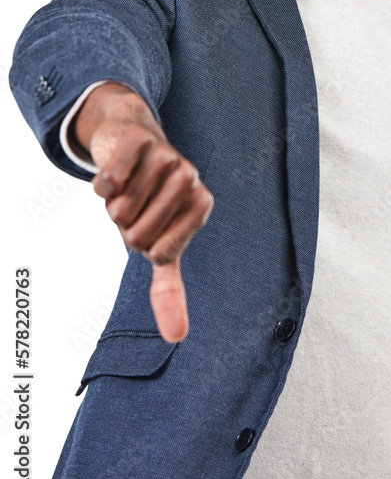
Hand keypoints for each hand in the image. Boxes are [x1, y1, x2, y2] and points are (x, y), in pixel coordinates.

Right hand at [71, 83, 213, 341]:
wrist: (132, 141)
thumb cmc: (149, 201)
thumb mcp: (161, 245)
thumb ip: (170, 290)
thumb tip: (177, 338)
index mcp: (201, 205)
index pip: (160, 252)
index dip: (144, 247)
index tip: (150, 227)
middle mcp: (190, 177)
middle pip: (137, 235)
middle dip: (125, 228)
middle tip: (135, 207)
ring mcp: (166, 155)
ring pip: (119, 209)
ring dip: (111, 205)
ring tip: (126, 188)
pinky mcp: (138, 141)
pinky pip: (107, 181)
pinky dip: (101, 184)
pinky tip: (114, 172)